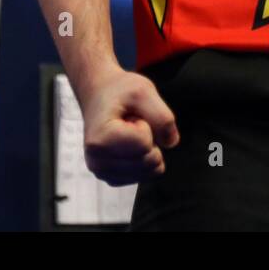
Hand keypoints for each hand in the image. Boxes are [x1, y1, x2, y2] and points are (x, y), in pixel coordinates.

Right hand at [79, 68, 179, 186]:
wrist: (99, 95)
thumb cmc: (119, 91)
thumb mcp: (144, 91)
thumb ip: (162, 116)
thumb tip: (171, 143)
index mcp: (100, 139)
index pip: (145, 143)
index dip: (146, 125)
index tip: (130, 115)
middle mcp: (97, 161)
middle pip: (149, 161)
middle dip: (149, 139)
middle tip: (131, 124)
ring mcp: (102, 172)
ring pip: (149, 172)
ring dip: (146, 149)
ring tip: (129, 132)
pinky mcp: (111, 178)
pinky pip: (145, 175)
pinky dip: (143, 159)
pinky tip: (128, 143)